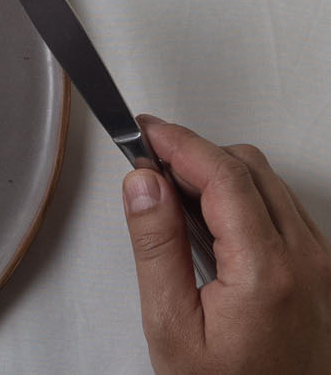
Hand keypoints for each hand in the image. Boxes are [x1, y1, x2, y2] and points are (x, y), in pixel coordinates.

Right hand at [127, 116, 330, 374]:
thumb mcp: (171, 325)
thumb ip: (157, 247)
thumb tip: (143, 183)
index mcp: (266, 271)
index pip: (223, 175)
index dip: (178, 142)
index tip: (144, 131)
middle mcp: (305, 261)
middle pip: (250, 167)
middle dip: (196, 153)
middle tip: (149, 162)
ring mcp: (320, 267)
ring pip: (270, 185)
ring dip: (221, 174)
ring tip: (174, 194)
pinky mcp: (322, 275)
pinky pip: (286, 212)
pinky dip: (245, 198)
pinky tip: (211, 221)